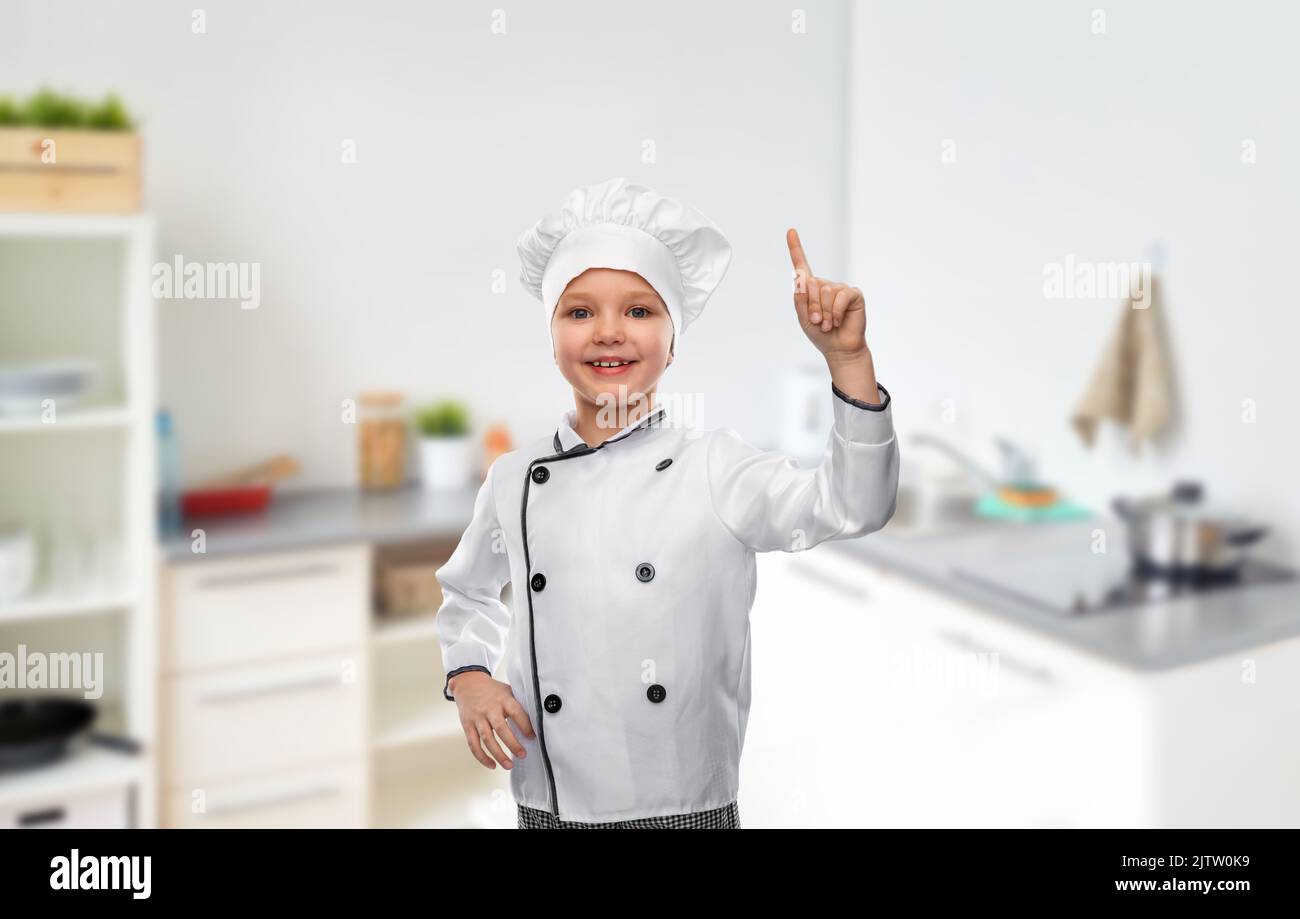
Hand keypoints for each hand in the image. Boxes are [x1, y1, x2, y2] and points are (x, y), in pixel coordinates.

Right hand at [450, 671, 534, 769]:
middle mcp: (490, 709)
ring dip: (498, 754)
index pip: (516, 713)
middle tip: (522, 755)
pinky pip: (474, 744)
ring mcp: (477, 718)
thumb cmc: (492, 690)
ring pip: (487, 739)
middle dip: (513, 744)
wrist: (468, 683)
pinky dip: (482, 757)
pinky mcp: (468, 725)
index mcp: (503, 699)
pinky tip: (492, 764)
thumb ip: (519, 703)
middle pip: (501, 728)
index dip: (525, 726)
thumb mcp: (507, 691)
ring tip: (509, 765)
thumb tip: (537, 718)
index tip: (533, 737)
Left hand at [787, 228, 868, 361]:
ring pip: (825, 291)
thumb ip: (800, 298)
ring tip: (828, 324)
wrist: (839, 348)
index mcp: (811, 289)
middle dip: (812, 306)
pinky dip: (836, 312)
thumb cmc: (821, 333)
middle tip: (819, 322)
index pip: (802, 266)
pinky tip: (839, 321)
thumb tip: (802, 278)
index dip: (795, 248)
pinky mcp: (853, 294)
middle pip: (810, 284)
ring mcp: (839, 288)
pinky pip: (840, 296)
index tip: (790, 231)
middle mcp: (825, 284)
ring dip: (824, 313)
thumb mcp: (804, 318)